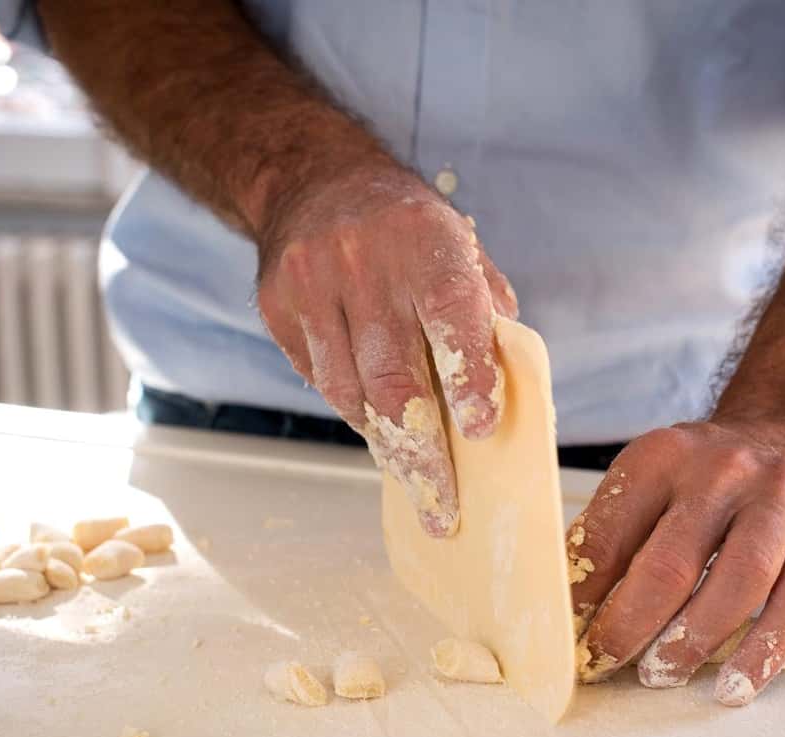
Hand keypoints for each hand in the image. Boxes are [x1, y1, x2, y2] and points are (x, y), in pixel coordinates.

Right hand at [256, 160, 516, 536]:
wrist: (314, 180)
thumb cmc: (405, 226)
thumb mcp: (459, 244)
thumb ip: (484, 308)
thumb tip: (505, 384)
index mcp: (425, 242)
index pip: (450, 317)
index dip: (468, 377)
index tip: (480, 430)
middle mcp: (364, 263)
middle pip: (392, 377)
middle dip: (421, 452)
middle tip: (442, 507)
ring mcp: (312, 286)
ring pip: (349, 392)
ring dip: (385, 444)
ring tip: (414, 479)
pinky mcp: (279, 308)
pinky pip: (319, 381)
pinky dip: (354, 412)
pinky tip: (377, 428)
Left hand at [570, 419, 784, 704]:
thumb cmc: (702, 475)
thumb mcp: (648, 482)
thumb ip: (611, 534)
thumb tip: (572, 607)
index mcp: (661, 456)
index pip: (609, 535)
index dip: (582, 595)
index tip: (568, 635)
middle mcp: (722, 470)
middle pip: (669, 565)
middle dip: (628, 626)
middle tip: (604, 662)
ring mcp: (781, 497)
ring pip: (737, 584)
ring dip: (692, 643)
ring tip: (659, 674)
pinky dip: (765, 651)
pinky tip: (737, 684)